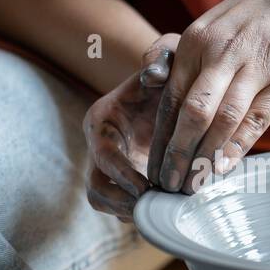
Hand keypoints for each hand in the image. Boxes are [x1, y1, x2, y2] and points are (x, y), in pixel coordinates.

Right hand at [84, 34, 179, 219]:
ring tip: (163, 213)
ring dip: (131, 213)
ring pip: (106, 203)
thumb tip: (154, 75)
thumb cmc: (169, 70)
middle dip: (122, 203)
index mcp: (101, 120)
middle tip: (154, 209)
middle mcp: (100, 147)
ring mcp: (111, 168)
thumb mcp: (167, 55)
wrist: (172, 86)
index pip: (102, 155)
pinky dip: (144, 213)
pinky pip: (125, 209)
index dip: (122, 174)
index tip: (145, 187)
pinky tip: (170, 210)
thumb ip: (160, 58)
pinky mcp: (125, 182)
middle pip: (96, 189)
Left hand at [147, 0, 269, 190]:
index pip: (171, 100)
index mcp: (196, 42)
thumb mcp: (209, 24)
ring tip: (194, 184)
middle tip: (169, 185)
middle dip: (177, 154)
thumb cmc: (250, 14)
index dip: (161, 139)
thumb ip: (183, 58)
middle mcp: (222, 52)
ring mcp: (256, 64)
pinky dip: (240, 145)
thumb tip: (154, 89)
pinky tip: (225, 166)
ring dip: (207, 157)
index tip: (154, 168)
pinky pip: (258, 117)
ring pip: (224, 119)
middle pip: (193, 113)